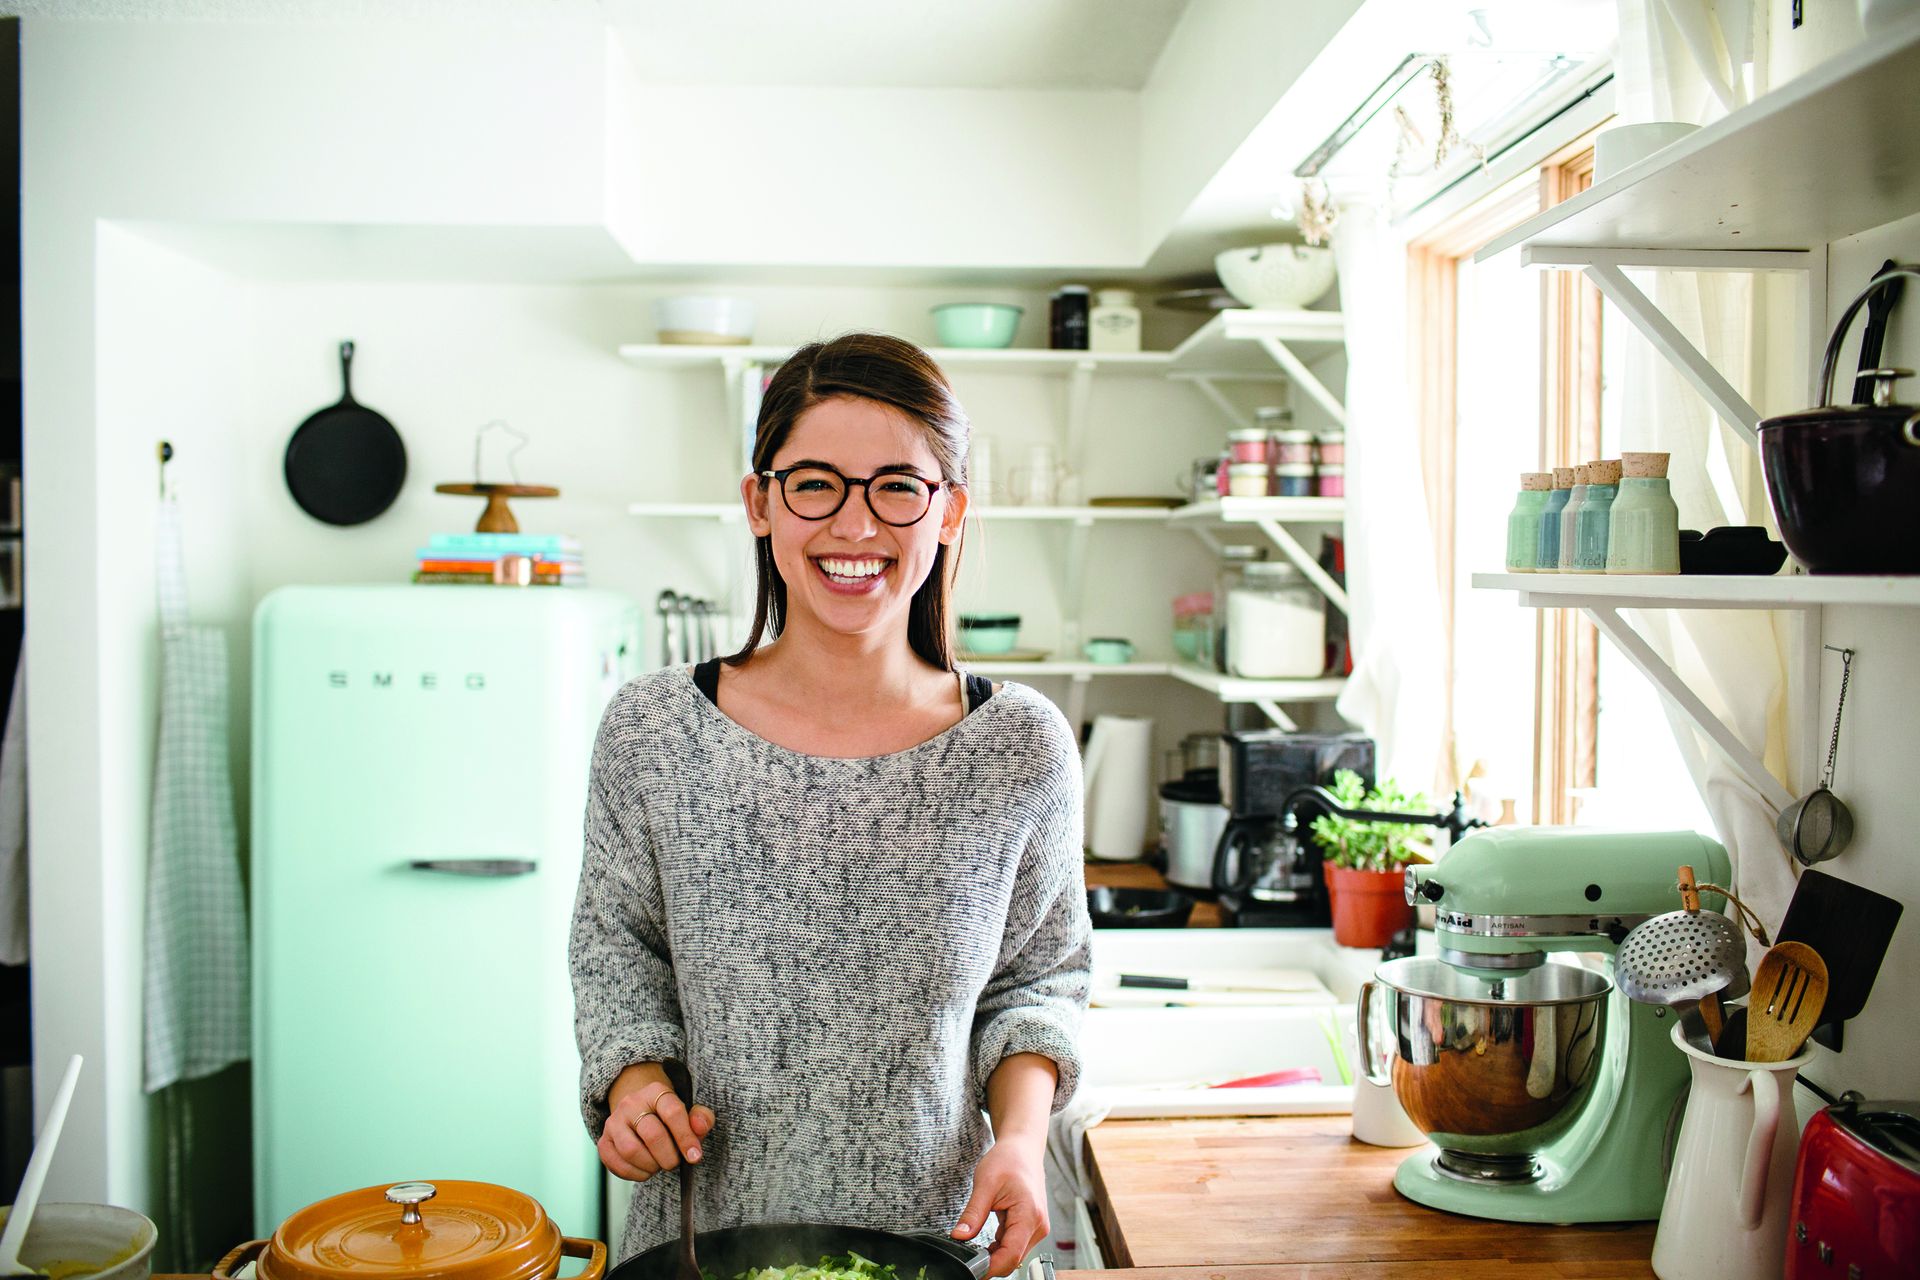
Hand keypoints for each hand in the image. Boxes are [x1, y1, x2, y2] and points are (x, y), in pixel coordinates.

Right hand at [598, 1063, 716, 1182]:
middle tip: (674, 1162)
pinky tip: (645, 1170)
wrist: (640, 1115)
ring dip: (651, 1166)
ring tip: (659, 1165)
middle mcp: (631, 1103)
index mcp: (656, 1091)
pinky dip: (635, 1174)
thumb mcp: (690, 1113)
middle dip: (669, 1157)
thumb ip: (701, 1119)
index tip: (695, 1156)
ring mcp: (614, 1122)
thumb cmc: (669, 1118)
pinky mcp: (604, 1142)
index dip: (686, 1137)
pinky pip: (617, 1164)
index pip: (672, 1112)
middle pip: (652, 1134)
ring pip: (631, 1151)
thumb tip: (700, 1127)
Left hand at [951, 1138, 1047, 1277]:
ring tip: (976, 1243)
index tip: (972, 1269)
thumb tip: (959, 1237)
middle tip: (967, 1255)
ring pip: (1014, 1255)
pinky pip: (1014, 1246)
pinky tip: (988, 1240)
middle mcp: (1038, 1225)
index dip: (990, 1267)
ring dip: (995, 1255)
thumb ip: (973, 1214)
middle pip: (1013, 1259)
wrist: (1023, 1148)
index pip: (1011, 1255)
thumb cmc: (1009, 1159)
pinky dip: (1000, 1247)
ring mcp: (1037, 1227)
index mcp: (1029, 1215)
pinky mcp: (1031, 1227)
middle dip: (990, 1262)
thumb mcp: (985, 1184)